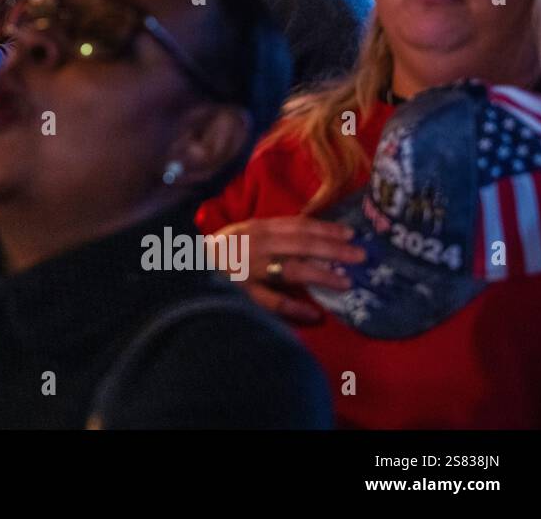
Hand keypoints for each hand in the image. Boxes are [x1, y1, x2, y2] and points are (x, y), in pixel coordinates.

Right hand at [214, 216, 365, 323]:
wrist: (180, 270)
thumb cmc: (214, 254)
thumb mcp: (239, 235)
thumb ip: (268, 236)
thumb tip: (308, 238)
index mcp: (253, 228)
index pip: (296, 225)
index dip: (324, 228)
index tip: (350, 233)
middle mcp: (253, 244)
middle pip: (300, 243)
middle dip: (332, 248)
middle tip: (360, 255)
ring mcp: (247, 269)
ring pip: (291, 270)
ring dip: (321, 275)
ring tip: (345, 282)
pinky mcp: (240, 294)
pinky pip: (272, 302)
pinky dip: (295, 308)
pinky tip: (315, 315)